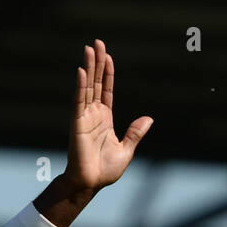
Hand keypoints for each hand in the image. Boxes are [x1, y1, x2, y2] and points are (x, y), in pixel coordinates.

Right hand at [63, 39, 152, 192]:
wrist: (90, 184)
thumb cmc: (105, 170)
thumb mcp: (126, 149)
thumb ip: (135, 133)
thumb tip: (149, 118)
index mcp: (105, 119)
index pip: (106, 90)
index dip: (107, 73)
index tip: (108, 56)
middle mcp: (93, 114)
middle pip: (95, 83)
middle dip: (96, 63)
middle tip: (96, 43)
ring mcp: (84, 117)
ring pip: (87, 87)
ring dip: (88, 67)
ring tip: (89, 49)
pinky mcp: (77, 123)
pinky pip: (79, 101)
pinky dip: (80, 86)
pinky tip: (81, 71)